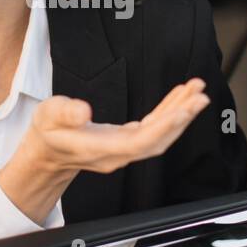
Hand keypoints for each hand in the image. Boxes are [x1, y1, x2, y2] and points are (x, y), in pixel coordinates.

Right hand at [0, 78, 210, 223]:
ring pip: (159, 135)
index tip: (182, 110)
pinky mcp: (127, 142)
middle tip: (200, 96)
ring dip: (180, 114)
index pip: (139, 142)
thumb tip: (83, 111)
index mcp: (99, 148)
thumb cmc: (47, 132)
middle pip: (157, 140)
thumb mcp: (48, 115)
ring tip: (197, 92)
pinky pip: (154, 130)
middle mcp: (117, 153)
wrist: (47, 153)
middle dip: (181, 119)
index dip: (163, 127)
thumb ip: (65, 112)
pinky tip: (179, 99)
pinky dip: (169, 114)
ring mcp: (124, 150)